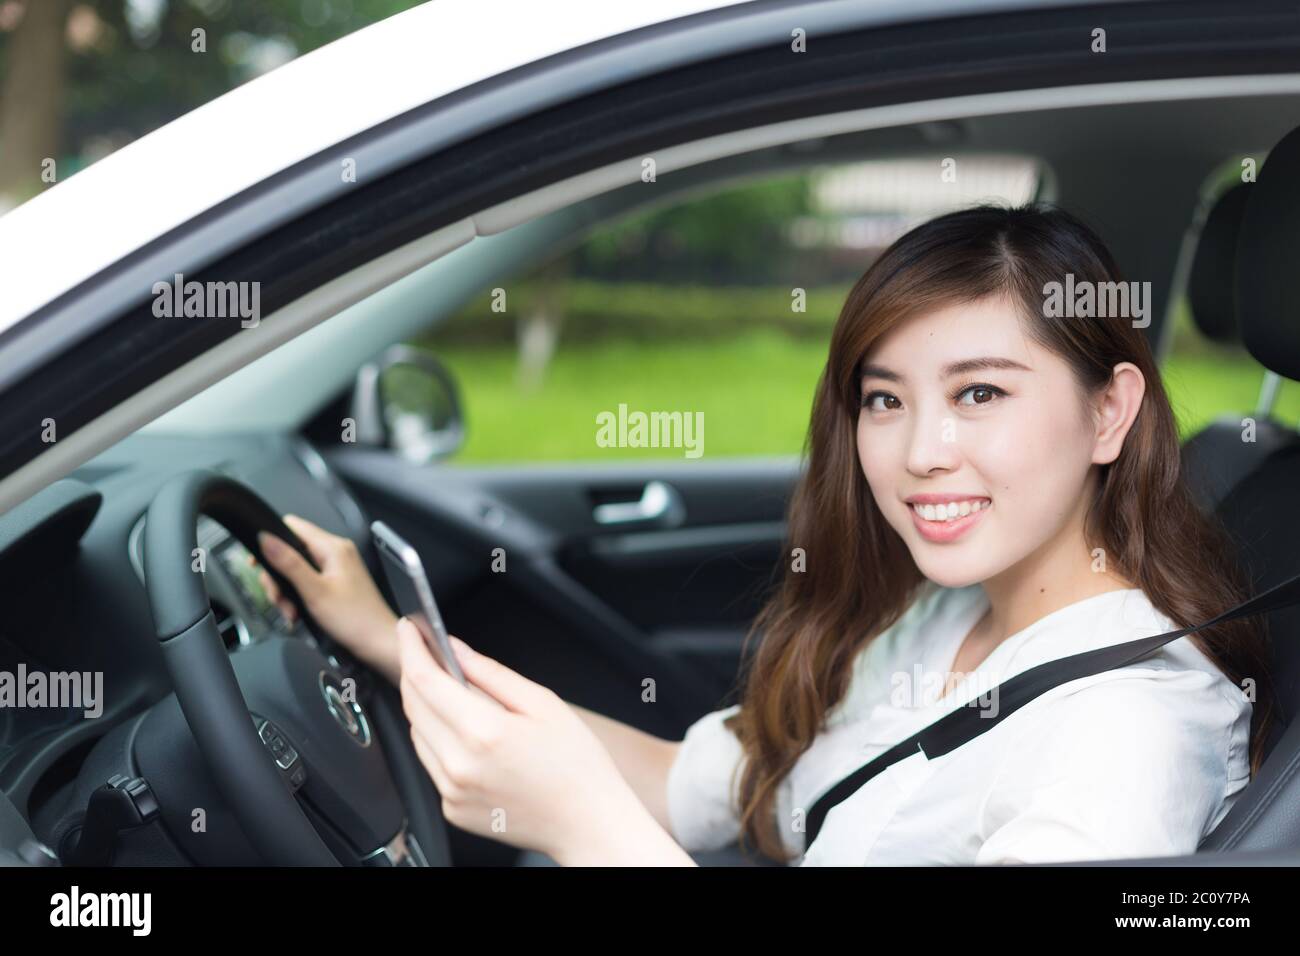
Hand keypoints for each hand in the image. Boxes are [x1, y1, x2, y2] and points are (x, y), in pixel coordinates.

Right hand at [254, 515, 398, 680]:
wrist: (378, 643)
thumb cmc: (355, 620)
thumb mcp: (314, 591)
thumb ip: (289, 563)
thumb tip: (266, 538)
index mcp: (332, 547)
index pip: (292, 527)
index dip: (270, 541)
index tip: (258, 562)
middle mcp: (336, 552)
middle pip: (291, 551)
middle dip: (278, 577)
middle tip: (278, 598)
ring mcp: (337, 567)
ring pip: (296, 569)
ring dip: (287, 591)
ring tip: (290, 611)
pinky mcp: (336, 581)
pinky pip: (307, 581)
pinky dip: (298, 596)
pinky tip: (298, 613)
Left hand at [397, 618, 674, 863]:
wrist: (587, 823)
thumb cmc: (576, 765)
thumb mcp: (542, 703)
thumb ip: (492, 674)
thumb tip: (457, 651)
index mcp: (483, 733)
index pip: (425, 681)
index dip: (412, 649)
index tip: (408, 629)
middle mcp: (459, 765)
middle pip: (413, 705)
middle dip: (414, 672)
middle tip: (426, 651)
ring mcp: (452, 792)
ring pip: (418, 734)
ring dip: (426, 706)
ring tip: (450, 691)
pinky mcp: (452, 809)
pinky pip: (432, 763)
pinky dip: (439, 740)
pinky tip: (464, 732)